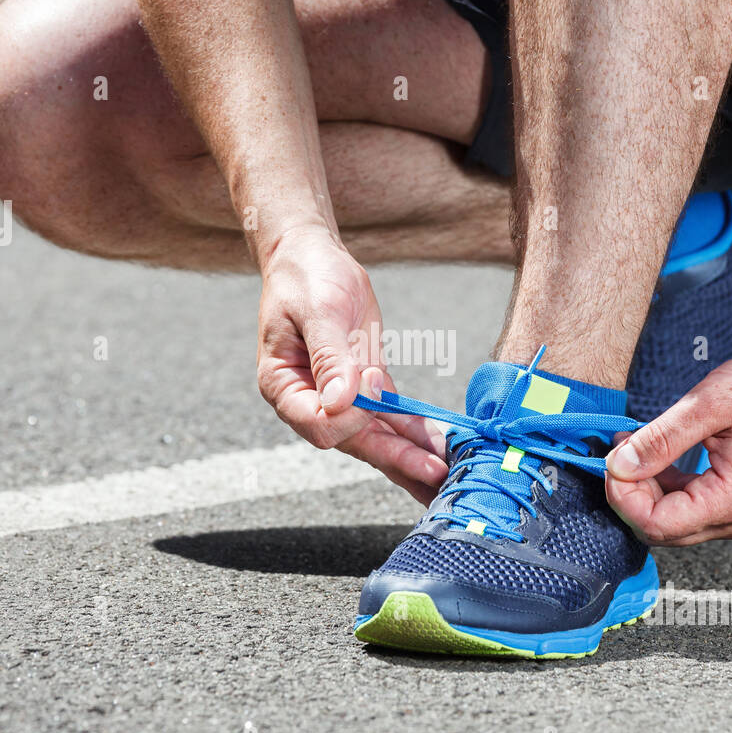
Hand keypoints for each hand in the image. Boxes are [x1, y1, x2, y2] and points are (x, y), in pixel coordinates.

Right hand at [256, 227, 447, 502]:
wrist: (310, 256)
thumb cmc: (305, 278)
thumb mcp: (319, 310)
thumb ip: (330, 357)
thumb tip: (340, 402)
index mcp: (284, 386)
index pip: (320, 423)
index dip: (350, 414)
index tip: (368, 382)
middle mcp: (310, 400)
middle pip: (354, 441)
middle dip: (397, 458)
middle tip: (436, 474)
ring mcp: (338, 396)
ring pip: (376, 436)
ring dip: (412, 454)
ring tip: (446, 476)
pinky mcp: (364, 384)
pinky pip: (391, 415)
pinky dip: (415, 430)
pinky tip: (441, 447)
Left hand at [604, 325, 731, 545]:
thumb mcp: (708, 404)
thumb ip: (659, 440)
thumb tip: (618, 467)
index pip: (656, 524)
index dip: (623, 497)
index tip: (611, 463)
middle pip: (664, 530)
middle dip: (632, 495)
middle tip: (618, 453)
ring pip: (679, 521)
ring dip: (649, 490)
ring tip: (635, 447)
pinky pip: (698, 508)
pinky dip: (672, 486)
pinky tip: (660, 455)